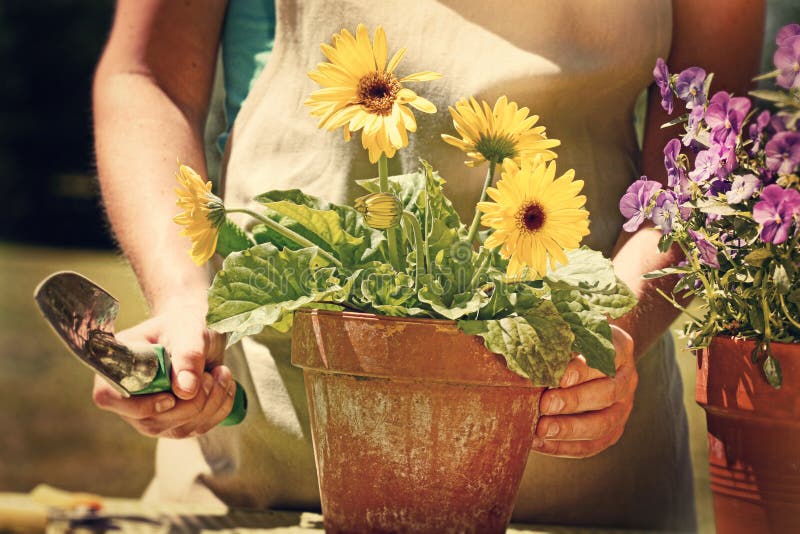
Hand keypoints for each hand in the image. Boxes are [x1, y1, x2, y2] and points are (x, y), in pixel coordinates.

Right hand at [91, 302, 235, 437]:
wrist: (198, 333)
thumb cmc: (186, 326)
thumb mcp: (190, 331)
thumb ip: (187, 355)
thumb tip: (185, 391)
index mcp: (118, 366)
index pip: (108, 397)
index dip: (140, 405)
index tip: (171, 397)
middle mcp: (128, 397)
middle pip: (151, 422)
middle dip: (191, 402)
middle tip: (211, 374)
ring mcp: (150, 416)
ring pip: (179, 429)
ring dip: (210, 402)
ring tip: (221, 373)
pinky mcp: (174, 424)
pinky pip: (199, 428)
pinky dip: (219, 407)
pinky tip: (224, 384)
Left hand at [532, 326, 637, 457]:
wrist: (579, 357)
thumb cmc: (566, 338)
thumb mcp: (564, 329)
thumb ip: (555, 336)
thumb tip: (528, 348)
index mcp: (620, 347)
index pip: (607, 358)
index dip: (583, 369)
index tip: (559, 377)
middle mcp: (627, 378)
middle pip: (607, 393)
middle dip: (574, 401)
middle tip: (545, 404)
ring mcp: (623, 407)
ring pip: (602, 423)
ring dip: (570, 428)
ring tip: (541, 429)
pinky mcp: (611, 431)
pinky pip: (591, 446)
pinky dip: (563, 447)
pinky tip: (538, 443)